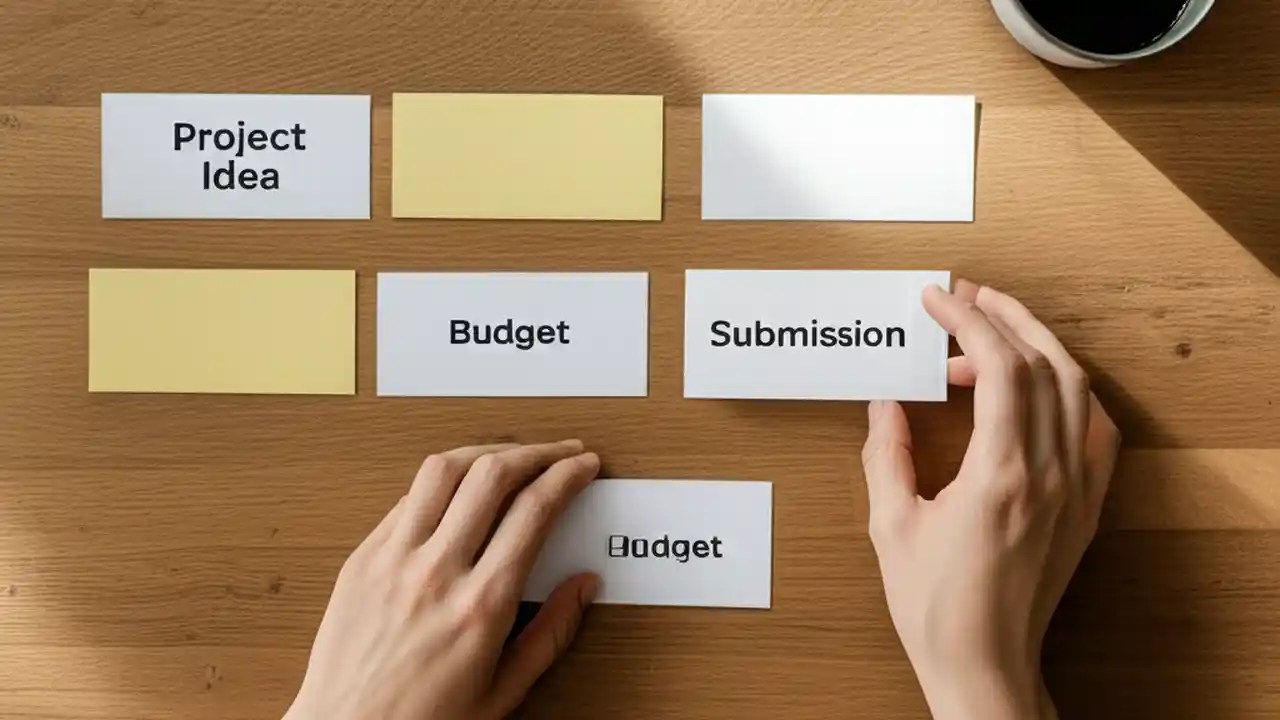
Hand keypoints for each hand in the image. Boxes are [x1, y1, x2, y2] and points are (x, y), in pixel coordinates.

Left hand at [285, 440, 600, 719]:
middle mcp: (435, 573)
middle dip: (536, 451)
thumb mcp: (503, 692)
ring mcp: (392, 560)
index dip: (567, 476)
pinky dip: (440, 482)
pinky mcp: (362, 559)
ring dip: (485, 451)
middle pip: (493, 475)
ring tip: (509, 454)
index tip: (582, 467)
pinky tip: (458, 489)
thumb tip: (583, 588)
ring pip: (443, 470)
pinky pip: (405, 499)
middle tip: (558, 451)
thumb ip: (550, 634)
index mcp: (480, 606)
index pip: (534, 511)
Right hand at [860, 281, 1120, 719]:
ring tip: (995, 331)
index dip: (969, 320)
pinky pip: (1094, 430)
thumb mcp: (890, 526)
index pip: (1002, 367)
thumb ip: (885, 455)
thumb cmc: (935, 607)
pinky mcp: (1085, 507)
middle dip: (1005, 316)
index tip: (938, 299)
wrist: (984, 665)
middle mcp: (1050, 475)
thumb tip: (885, 404)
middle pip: (1045, 365)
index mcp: (1000, 475)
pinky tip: (1038, 390)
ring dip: (1038, 347)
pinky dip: (1069, 393)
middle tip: (966, 296)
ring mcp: (1076, 490)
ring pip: (1076, 389)